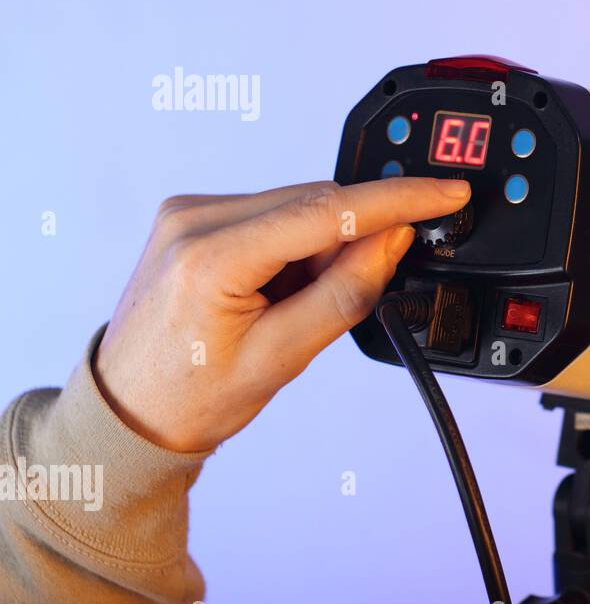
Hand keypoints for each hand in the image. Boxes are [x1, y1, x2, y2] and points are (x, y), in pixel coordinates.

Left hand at [93, 178, 469, 451]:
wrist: (129, 411)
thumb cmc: (189, 396)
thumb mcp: (282, 358)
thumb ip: (345, 293)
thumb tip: (392, 240)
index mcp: (210, 256)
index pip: (328, 210)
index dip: (398, 200)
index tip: (445, 192)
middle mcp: (193, 218)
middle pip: (315, 202)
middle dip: (358, 237)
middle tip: (362, 288)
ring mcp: (190, 213)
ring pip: (299, 206)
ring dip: (324, 245)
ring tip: (296, 305)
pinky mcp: (196, 217)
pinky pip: (275, 214)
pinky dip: (298, 245)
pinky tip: (281, 288)